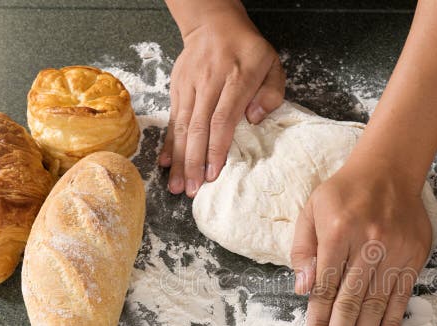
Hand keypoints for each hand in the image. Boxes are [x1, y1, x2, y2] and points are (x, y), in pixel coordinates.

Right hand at [158, 9, 284, 196]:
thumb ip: (270, 93)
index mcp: (236, 78)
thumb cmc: (248, 49)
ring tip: (176, 185)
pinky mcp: (178, 89)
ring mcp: (190, 86)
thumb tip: (253, 119)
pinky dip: (168, 143)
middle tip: (192, 189)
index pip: (222, 119)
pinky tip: (165, 163)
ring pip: (181, 127)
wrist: (214, 23)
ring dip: (178, 158)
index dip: (215, 148)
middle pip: (198, 128)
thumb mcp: (272, 64)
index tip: (212, 173)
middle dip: (193, 162)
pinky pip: (172, 120)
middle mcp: (208, 83)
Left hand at [291, 160, 431, 325]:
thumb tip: (303, 290)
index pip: (326, 287)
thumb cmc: (343, 193)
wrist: (389, 170)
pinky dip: (392, 321)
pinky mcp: (413, 255)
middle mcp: (367, 244)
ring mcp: (394, 251)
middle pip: (351, 301)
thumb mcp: (311, 210)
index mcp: (337, 232)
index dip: (318, 321)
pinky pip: (401, 294)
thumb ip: (303, 250)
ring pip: (377, 303)